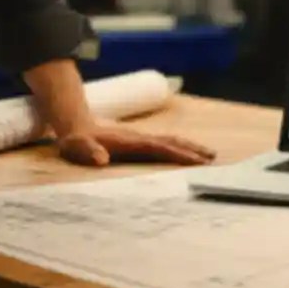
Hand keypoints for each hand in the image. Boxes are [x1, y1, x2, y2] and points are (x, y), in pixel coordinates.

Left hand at [58, 125, 215, 166]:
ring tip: (210, 156)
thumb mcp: (77, 147)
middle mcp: (139, 137)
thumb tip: (101, 159)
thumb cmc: (76, 142)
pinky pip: (164, 144)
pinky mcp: (139, 142)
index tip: (196, 161)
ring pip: (170, 140)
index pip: (159, 146)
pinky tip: (187, 155)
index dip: (177, 153)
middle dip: (192, 149)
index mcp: (129, 141)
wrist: (75, 127)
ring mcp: (140, 138)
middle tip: (213, 158)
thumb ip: (88, 152)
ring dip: (190, 147)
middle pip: (171, 140)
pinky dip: (180, 148)